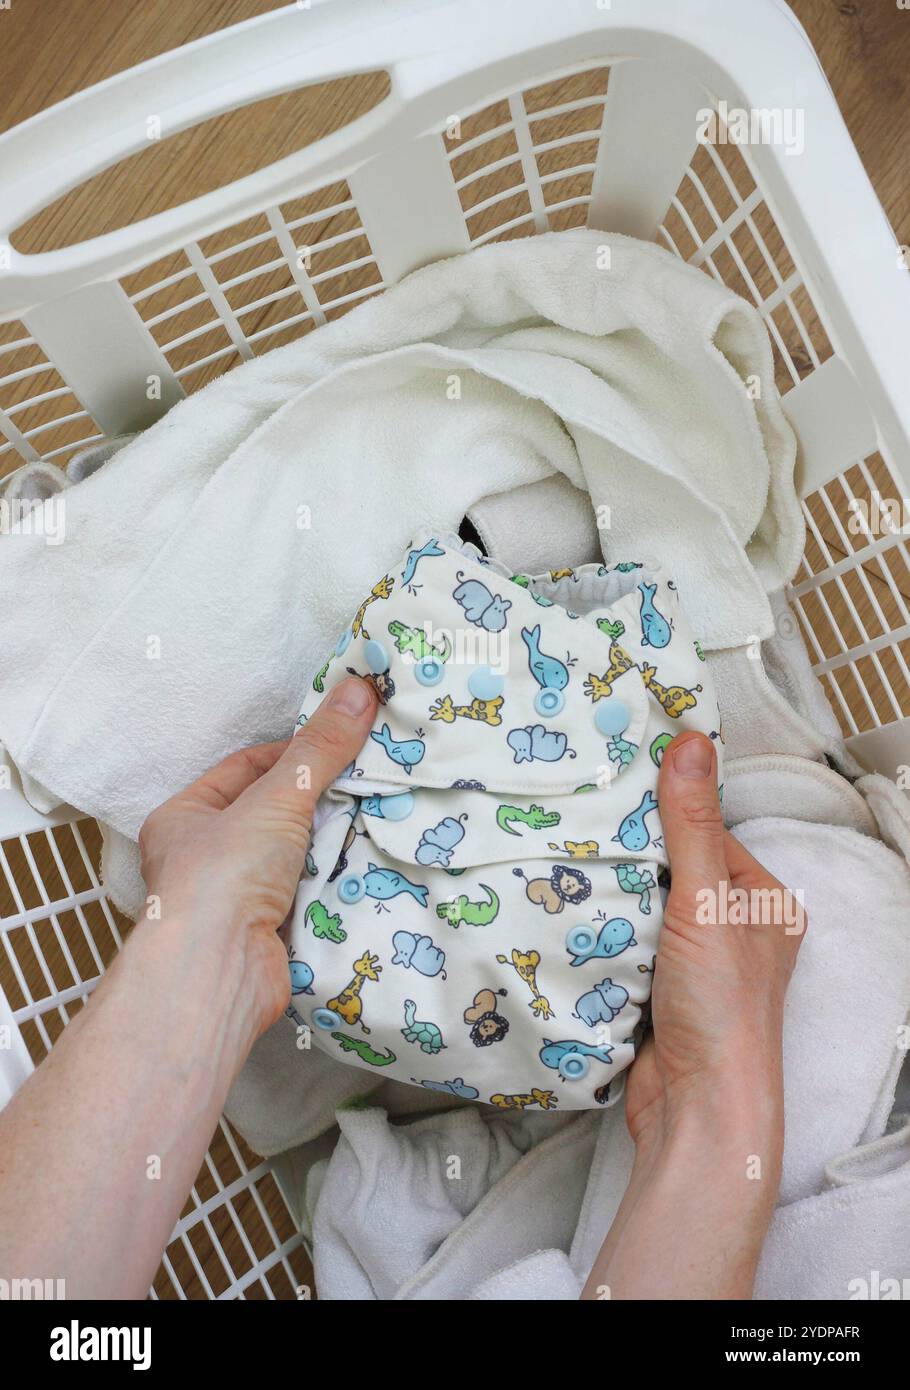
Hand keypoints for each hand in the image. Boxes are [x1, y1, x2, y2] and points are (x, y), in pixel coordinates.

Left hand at [137, 675, 377, 1037]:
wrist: (219, 971)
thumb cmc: (224, 875)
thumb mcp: (277, 798)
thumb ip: (320, 749)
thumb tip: (359, 688)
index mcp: (185, 817)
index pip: (246, 769)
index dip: (294, 753)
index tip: (342, 744)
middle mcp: (202, 857)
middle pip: (273, 814)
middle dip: (319, 801)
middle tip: (370, 779)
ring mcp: (235, 900)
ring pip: (294, 856)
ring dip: (330, 843)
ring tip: (378, 816)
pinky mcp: (268, 935)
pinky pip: (308, 895)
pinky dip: (334, 882)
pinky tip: (369, 865)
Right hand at [582, 731, 805, 1298]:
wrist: (697, 1108)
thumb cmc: (721, 1005)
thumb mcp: (706, 901)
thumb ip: (691, 825)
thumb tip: (691, 741)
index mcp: (762, 903)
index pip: (704, 835)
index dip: (661, 813)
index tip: (609, 787)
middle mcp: (733, 931)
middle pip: (669, 870)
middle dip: (626, 856)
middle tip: (572, 822)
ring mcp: (692, 964)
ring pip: (640, 908)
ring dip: (607, 895)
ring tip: (558, 859)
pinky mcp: (656, 991)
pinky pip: (622, 944)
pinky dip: (597, 931)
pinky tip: (563, 911)